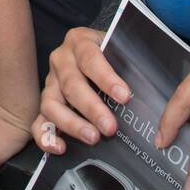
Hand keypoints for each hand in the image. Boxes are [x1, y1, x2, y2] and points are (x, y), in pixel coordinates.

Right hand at [31, 27, 127, 153]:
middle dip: (92, 108)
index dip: (106, 78)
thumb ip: (129, 63)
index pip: (90, 58)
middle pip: (71, 84)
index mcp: (80, 42)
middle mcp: (61, 60)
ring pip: (50, 103)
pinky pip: (38, 121)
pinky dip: (45, 136)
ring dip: (71, 123)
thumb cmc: (113, 54)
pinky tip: (60, 147)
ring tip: (92, 138)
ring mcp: (50, 82)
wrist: (95, 53)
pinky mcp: (45, 103)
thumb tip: (151, 90)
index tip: (124, 97)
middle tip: (110, 127)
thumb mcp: (120, 49)